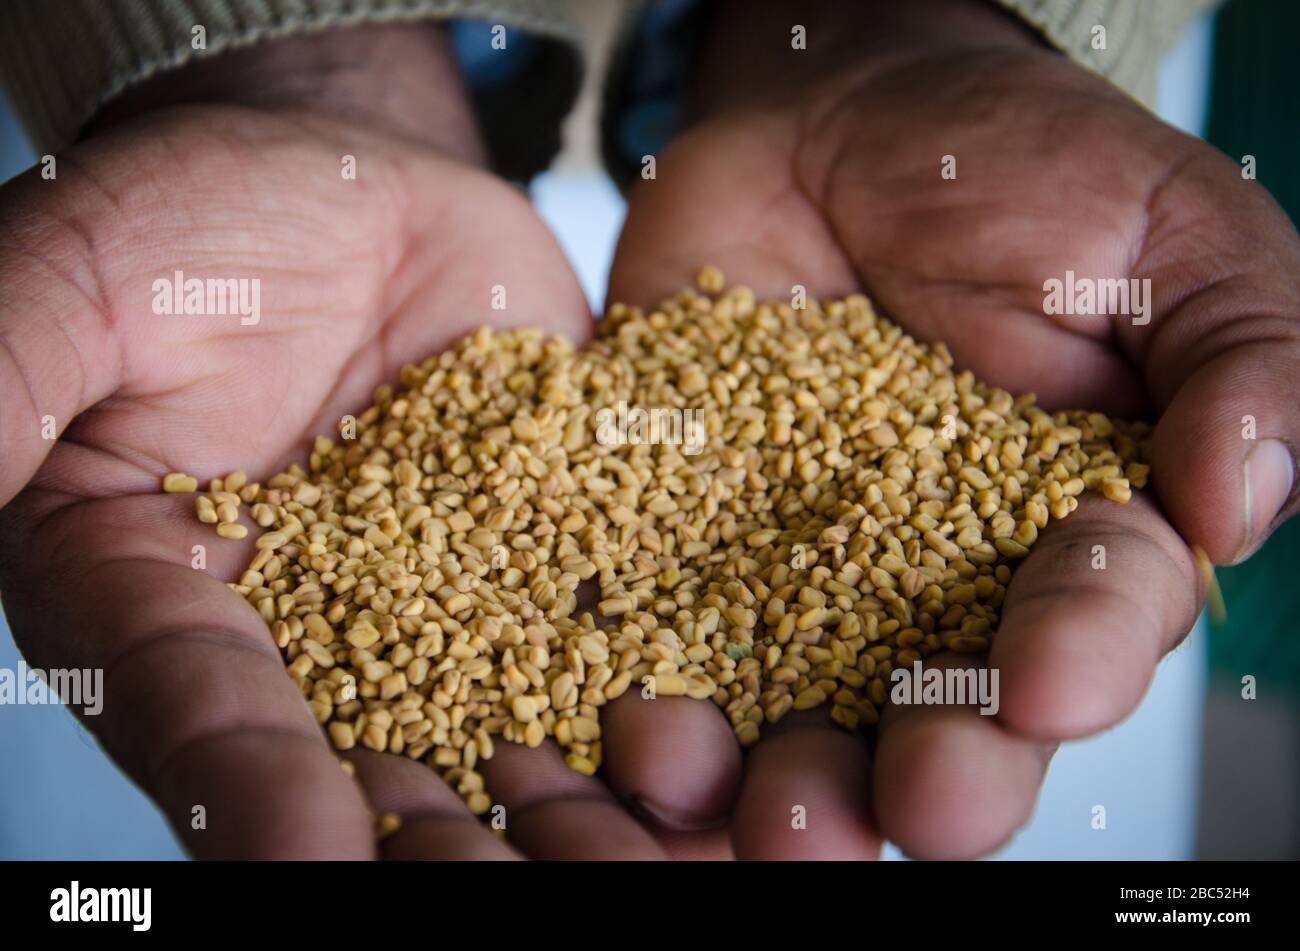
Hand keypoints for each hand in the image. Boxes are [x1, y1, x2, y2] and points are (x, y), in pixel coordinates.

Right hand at [0, 25, 725, 858]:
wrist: (353, 184)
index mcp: (163, 594)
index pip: (209, 710)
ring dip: (561, 821)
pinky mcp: (547, 558)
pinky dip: (649, 713)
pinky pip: (599, 648)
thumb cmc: (192, 222)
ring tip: (629, 865)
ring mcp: (440, 605)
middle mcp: (307, 635)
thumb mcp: (77, 283)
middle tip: (507, 895)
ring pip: (497, 741)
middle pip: (367, 771)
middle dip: (436, 849)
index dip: (259, 788)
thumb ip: (7, 383)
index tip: (317, 857)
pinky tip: (698, 770)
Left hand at [607, 0, 1298, 857]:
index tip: (1043, 684)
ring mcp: (805, 571)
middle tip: (920, 806)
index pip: (1090, 621)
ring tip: (776, 818)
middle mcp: (941, 582)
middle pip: (949, 709)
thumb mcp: (1173, 240)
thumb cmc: (1027, 172)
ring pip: (805, 709)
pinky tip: (650, 738)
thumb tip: (1238, 505)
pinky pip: (669, 634)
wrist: (838, 121)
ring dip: (794, 779)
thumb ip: (1241, 364)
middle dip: (941, 768)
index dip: (1075, 658)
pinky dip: (658, 694)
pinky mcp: (690, 539)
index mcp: (1073, 531)